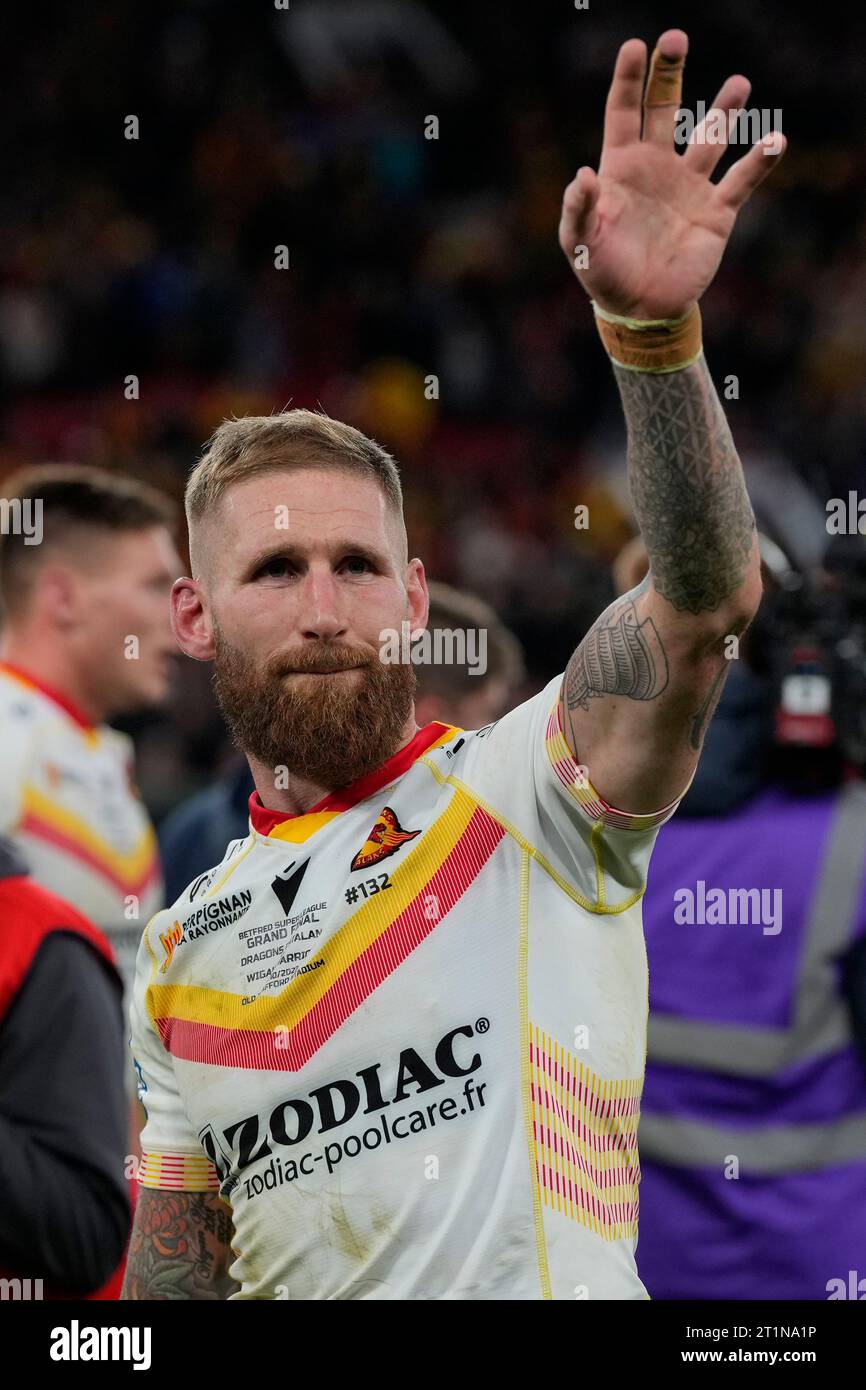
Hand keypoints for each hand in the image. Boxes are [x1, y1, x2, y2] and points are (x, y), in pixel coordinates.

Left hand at [558, 29, 785, 320]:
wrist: (639, 311)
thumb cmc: (603, 273)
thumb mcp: (579, 243)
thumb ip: (579, 209)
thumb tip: (583, 174)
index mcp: (622, 168)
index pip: (624, 113)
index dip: (629, 81)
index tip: (635, 47)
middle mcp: (657, 169)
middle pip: (666, 110)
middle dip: (670, 74)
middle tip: (676, 39)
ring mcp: (689, 187)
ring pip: (710, 137)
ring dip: (724, 110)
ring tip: (739, 83)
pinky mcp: (716, 213)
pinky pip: (741, 180)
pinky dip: (760, 161)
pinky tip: (775, 139)